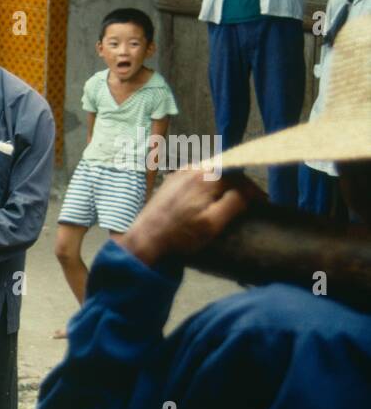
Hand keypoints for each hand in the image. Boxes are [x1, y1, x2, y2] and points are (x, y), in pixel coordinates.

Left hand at [120, 170, 259, 266]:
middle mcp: (192, 169)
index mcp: (205, 176)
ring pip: (211, 174)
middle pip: (225, 172)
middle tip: (252, 200)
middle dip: (240, 185)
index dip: (253, 189)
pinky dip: (209, 185)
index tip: (263, 201)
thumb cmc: (179, 235)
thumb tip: (247, 193)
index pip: (239, 176)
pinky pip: (197, 177)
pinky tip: (211, 198)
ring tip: (235, 199)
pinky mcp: (171, 182)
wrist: (145, 239)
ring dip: (224, 184)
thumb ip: (234, 203)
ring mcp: (179, 173)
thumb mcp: (213, 223)